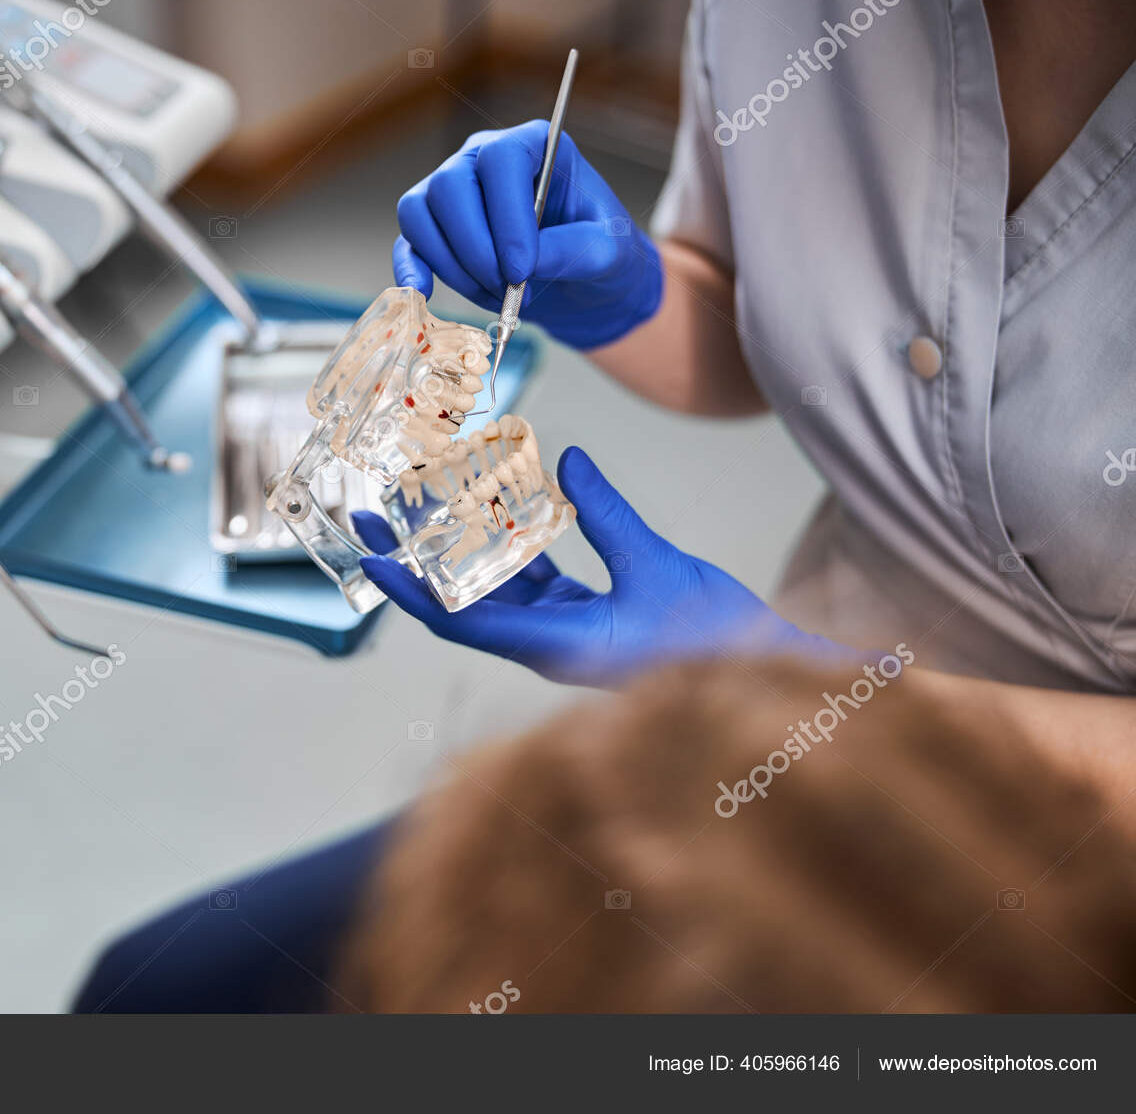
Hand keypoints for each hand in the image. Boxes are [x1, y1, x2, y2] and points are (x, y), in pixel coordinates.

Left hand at [354, 448, 846, 687]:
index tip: (373, 556)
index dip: (411, 590)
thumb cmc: (716, 639)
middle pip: (462, 605)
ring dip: (459, 553)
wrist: (766, 677)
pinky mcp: (585, 625)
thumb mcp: (657, 564)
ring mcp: (565, 638)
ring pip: (495, 593)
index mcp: (558, 646)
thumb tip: (569, 462)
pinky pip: (533, 588)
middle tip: (377, 518)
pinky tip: (503, 507)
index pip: (461, 621)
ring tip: (425, 505)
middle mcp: (550, 648)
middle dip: (416, 562)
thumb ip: (608, 514)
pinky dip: (514, 551)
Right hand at [393, 120, 663, 349]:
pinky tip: (424, 293)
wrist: (584, 283)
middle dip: (476, 249)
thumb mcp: (609, 252)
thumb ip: (575, 250)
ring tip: (498, 296)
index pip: (501, 160)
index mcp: (534, 146)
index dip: (506, 216)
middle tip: (509, 289)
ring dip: (453, 266)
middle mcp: (483, 158)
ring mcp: (453, 193)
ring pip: (421, 214)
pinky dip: (411, 269)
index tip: (523, 268)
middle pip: (450, 186)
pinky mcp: (435, 231)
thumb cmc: (601, 253)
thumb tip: (524, 261)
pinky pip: (408, 242)